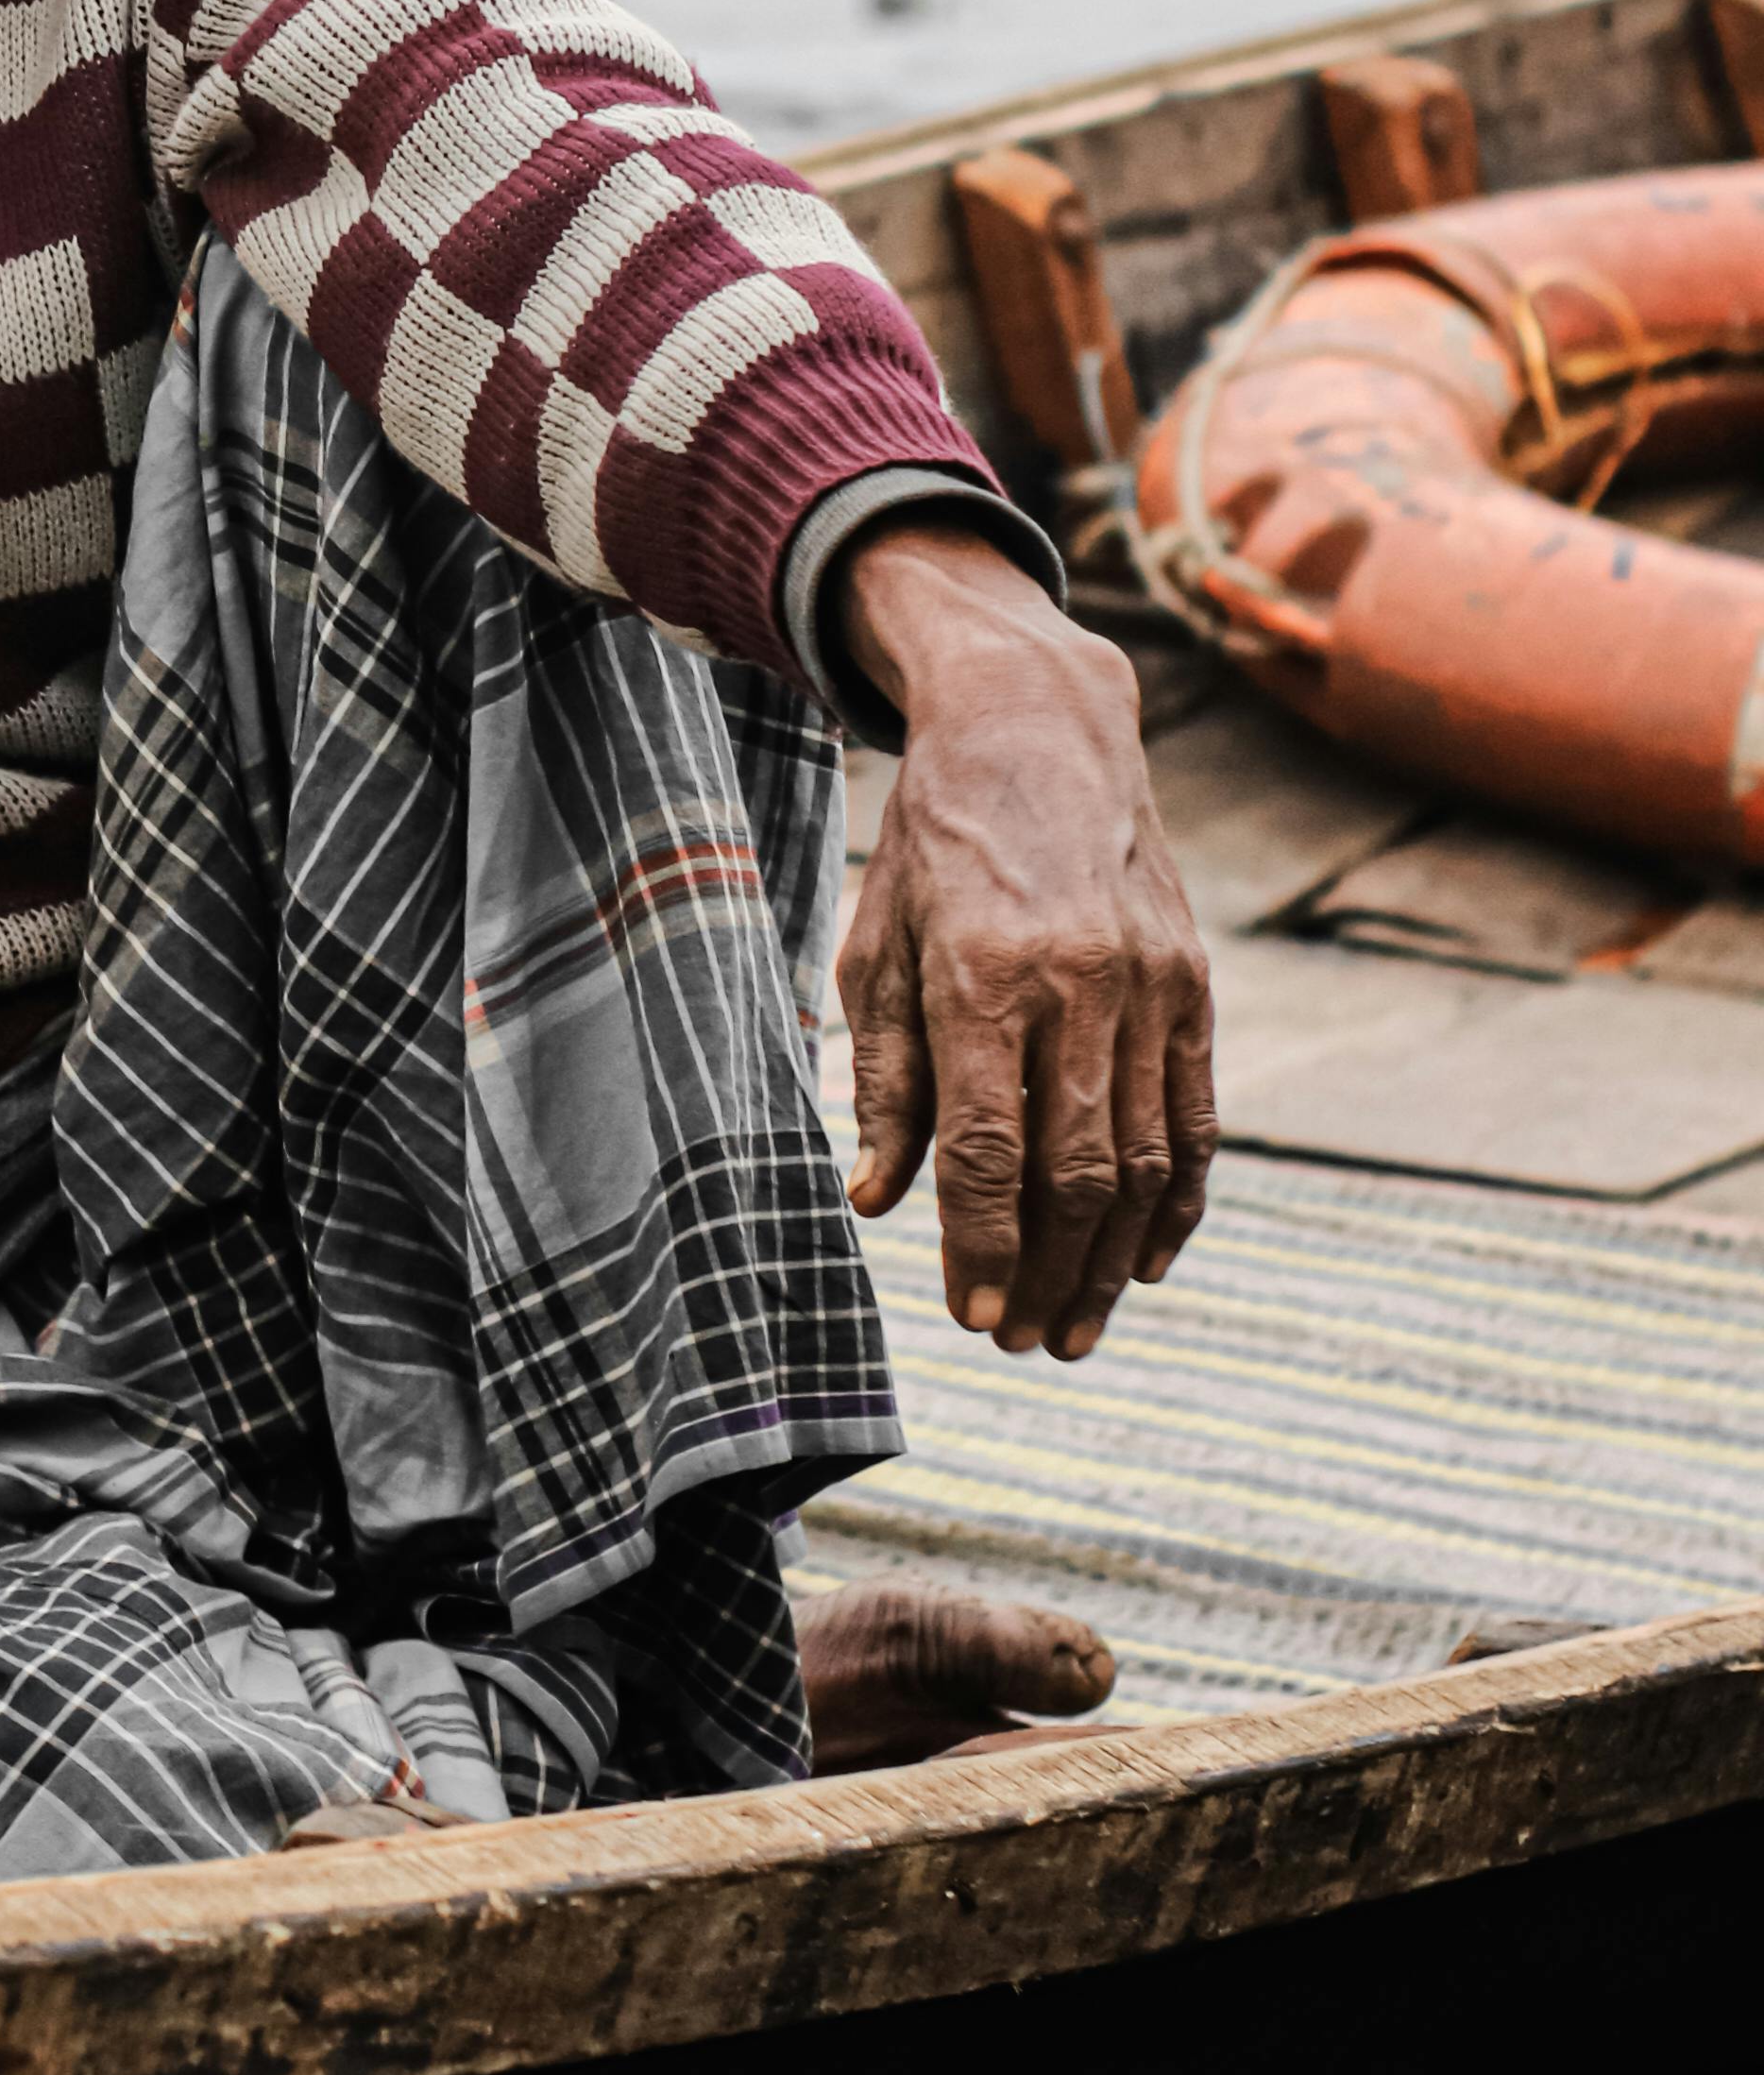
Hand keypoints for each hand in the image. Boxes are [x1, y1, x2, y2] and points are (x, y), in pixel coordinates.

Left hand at [834, 524, 1214, 1359]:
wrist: (1035, 729)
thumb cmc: (934, 849)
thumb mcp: (878, 948)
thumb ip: (885, 1080)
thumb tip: (877, 1204)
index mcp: (984, 975)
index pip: (991, 1149)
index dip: (985, 1247)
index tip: (972, 1317)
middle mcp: (1080, 982)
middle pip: (1078, 1172)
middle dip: (1052, 1276)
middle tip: (1026, 1345)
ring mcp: (1150, 982)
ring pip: (1145, 1159)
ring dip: (1115, 1261)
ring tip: (1080, 1329)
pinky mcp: (1195, 982)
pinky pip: (1196, 1116)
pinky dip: (1177, 1201)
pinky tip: (1150, 1261)